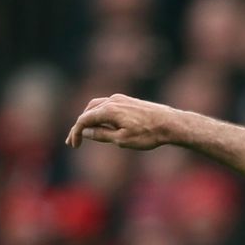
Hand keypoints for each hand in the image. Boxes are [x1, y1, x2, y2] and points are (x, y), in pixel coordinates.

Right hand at [65, 94, 180, 149]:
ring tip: (86, 133)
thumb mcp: (122, 140)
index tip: (73, 145)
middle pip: (88, 111)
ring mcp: (120, 99)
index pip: (84, 120)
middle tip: (74, 140)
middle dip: (80, 126)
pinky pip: (108, 106)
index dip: (76, 133)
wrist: (171, 123)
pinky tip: (102, 124)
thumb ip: (102, 135)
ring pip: (97, 107)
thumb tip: (86, 132)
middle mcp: (112, 100)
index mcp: (108, 110)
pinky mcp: (128, 100)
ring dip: (89, 119)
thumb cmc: (148, 134)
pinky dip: (100, 115)